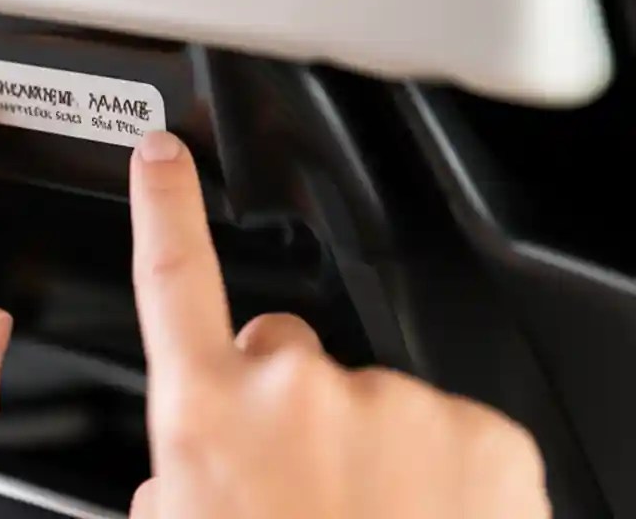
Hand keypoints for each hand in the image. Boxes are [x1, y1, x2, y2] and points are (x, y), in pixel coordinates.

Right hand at [126, 132, 549, 518]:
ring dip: (367, 448)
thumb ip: (176, 487)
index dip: (162, 206)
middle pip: (279, 349)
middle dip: (284, 403)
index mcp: (209, 415)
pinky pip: (445, 430)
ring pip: (366, 398)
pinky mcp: (479, 430)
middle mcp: (295, 387)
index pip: (173, 277)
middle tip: (299, 487)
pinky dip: (438, 472)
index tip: (161, 155)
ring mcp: (392, 401)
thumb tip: (183, 479)